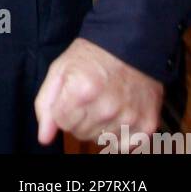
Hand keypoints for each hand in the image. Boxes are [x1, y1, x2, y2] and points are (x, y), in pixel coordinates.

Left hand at [35, 37, 162, 147]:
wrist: (132, 44)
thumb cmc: (93, 55)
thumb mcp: (60, 69)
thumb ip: (46, 104)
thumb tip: (44, 138)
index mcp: (82, 91)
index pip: (62, 122)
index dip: (64, 107)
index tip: (73, 94)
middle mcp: (106, 108)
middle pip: (80, 133)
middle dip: (80, 118)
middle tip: (90, 97)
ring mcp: (128, 118)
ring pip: (101, 140)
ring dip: (99, 126)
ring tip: (106, 102)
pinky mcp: (146, 125)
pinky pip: (124, 147)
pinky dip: (120, 135)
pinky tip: (119, 115)